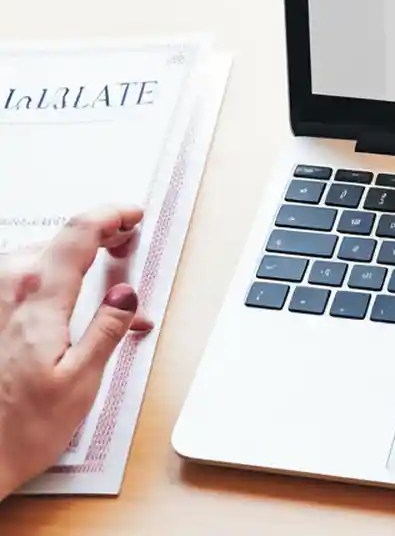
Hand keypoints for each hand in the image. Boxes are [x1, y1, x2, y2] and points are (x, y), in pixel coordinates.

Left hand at [0, 207, 152, 497]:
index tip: (134, 215)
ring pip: (40, 254)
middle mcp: (9, 290)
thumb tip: (127, 294)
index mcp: (38, 300)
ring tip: (105, 267)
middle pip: (59, 239)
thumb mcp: (81, 381)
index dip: (110, 215)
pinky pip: (23, 276)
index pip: (78, 234)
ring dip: (75, 253)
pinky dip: (54, 275)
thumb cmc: (21, 427)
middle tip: (129, 244)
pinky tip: (71, 296)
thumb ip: (107, 329)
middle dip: (99, 234)